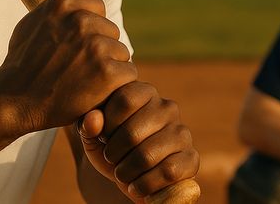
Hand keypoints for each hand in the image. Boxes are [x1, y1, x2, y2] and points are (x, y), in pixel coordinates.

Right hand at [0, 0, 137, 132]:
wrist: (12, 101)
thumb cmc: (20, 66)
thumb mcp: (30, 25)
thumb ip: (56, 13)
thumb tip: (75, 6)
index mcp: (62, 4)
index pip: (98, 7)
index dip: (92, 28)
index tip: (80, 46)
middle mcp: (80, 21)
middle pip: (111, 31)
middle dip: (101, 49)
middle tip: (81, 69)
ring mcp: (94, 46)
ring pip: (121, 53)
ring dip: (110, 68)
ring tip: (86, 82)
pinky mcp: (106, 72)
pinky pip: (128, 73)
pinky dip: (117, 87)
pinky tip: (98, 94)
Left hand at [77, 81, 198, 201]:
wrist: (129, 176)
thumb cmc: (110, 148)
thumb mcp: (92, 135)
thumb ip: (88, 123)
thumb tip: (93, 119)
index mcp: (145, 92)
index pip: (125, 99)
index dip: (107, 124)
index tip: (103, 137)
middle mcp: (168, 107)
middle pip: (132, 132)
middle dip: (114, 153)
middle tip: (111, 159)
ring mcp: (182, 133)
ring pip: (147, 155)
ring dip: (126, 172)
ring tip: (121, 173)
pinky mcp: (191, 158)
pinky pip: (167, 172)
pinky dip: (145, 185)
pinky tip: (136, 186)